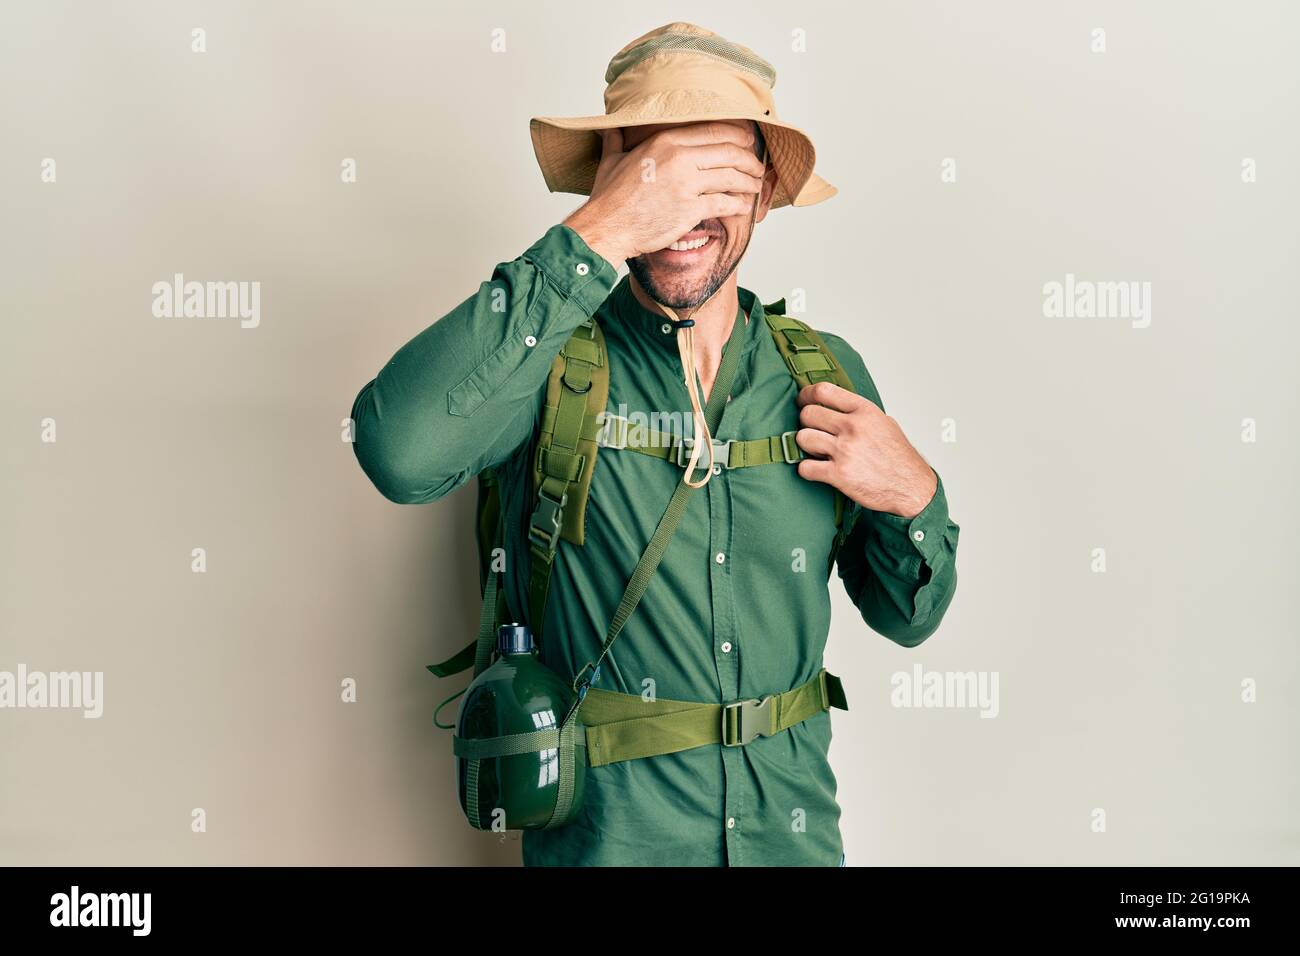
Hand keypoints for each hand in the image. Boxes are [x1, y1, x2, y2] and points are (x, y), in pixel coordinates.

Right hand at [562, 123, 765, 267]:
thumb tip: (610, 128)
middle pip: (729, 152)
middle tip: (757, 165)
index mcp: (665, 141)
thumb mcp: (612, 160)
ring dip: (749, 181)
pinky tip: (744, 206)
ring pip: (731, 176)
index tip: (747, 142)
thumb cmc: (608, 199)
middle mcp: (679, 157)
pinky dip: (739, 204)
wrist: (607, 227)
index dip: (736, 136)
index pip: (713, 131)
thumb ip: (617, 141)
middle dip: (749, 158)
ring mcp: (686, 184)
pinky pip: (725, 203)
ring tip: (756, 185)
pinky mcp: (690, 209)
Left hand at [794, 382, 937, 518]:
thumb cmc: (899, 457)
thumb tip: (837, 407)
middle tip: (812, 431)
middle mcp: (853, 427)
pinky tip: (817, 470)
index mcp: (864, 411)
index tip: (802, 401)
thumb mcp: (885, 423)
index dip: (806, 394)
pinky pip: (805, 467)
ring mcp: (845, 450)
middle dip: (806, 423)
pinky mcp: (839, 474)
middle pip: (808, 414)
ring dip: (805, 446)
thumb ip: (860, 413)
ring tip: (817, 452)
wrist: (911, 487)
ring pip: (803, 438)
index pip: (823, 391)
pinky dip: (807, 470)